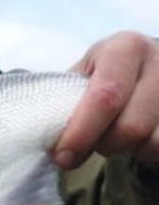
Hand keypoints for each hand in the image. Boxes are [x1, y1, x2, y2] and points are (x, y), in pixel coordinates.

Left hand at [54, 31, 158, 168]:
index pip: (105, 96)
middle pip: (131, 127)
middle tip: (95, 144)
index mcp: (126, 48)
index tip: (63, 156)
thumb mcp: (87, 73)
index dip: (82, 132)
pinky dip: (150, 152)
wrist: (154, 64)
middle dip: (105, 145)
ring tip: (121, 137)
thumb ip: (68, 102)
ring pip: (154, 142)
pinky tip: (142, 139)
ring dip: (131, 150)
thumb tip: (55, 146)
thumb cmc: (109, 73)